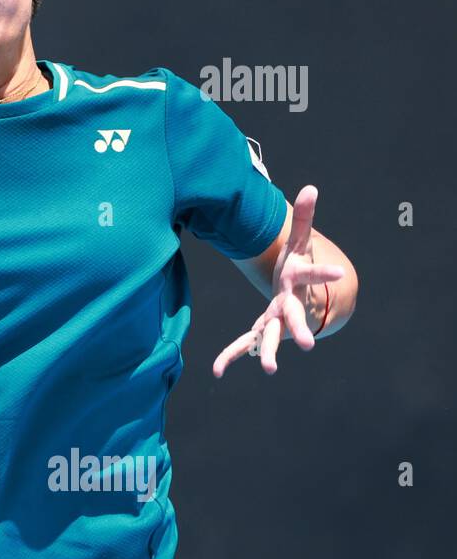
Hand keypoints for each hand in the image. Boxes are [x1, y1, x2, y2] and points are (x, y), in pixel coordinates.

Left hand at [212, 184, 345, 377]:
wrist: (300, 297)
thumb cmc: (297, 267)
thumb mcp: (299, 242)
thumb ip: (304, 218)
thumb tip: (311, 187)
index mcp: (297, 281)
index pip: (312, 273)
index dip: (326, 272)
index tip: (342, 271)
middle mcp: (288, 304)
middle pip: (294, 315)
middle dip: (299, 328)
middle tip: (308, 345)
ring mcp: (274, 319)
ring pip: (271, 337)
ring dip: (268, 352)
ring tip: (268, 369)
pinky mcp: (259, 329)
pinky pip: (242, 344)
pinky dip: (229, 356)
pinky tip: (216, 371)